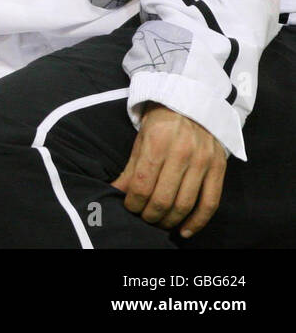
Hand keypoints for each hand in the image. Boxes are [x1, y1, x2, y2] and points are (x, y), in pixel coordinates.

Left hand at [111, 103, 227, 237]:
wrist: (194, 102)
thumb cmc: (162, 122)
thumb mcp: (141, 139)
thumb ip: (130, 168)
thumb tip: (114, 191)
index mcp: (158, 142)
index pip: (142, 184)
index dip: (133, 202)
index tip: (128, 207)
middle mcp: (182, 152)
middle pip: (163, 198)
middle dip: (149, 215)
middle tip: (142, 218)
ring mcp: (203, 161)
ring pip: (185, 204)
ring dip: (169, 220)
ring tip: (158, 223)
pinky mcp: (219, 168)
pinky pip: (210, 203)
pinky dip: (197, 221)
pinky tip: (184, 230)